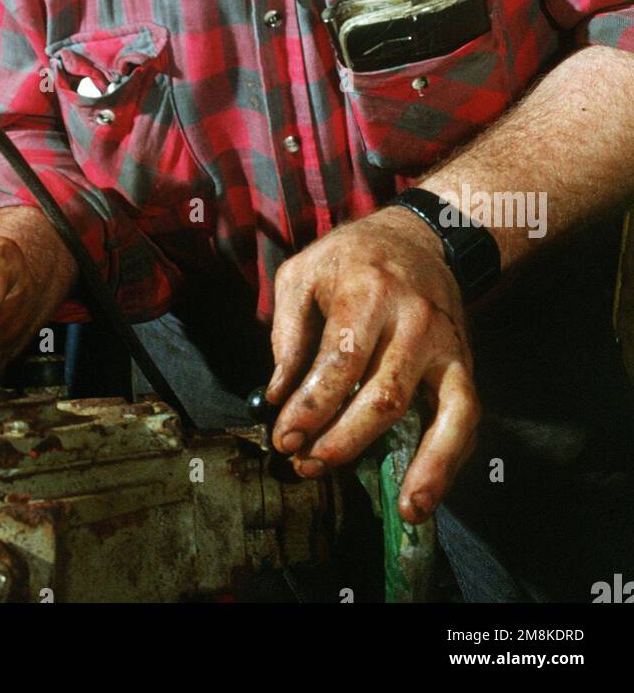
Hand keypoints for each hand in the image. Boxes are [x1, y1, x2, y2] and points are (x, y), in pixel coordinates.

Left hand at [266, 206, 479, 523]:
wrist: (419, 238)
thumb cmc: (351, 259)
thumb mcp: (302, 273)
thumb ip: (287, 334)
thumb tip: (278, 396)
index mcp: (368, 291)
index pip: (341, 359)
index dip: (311, 406)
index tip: (284, 437)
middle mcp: (414, 319)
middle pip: (384, 394)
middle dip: (343, 440)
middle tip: (307, 465)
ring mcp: (447, 344)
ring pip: (440, 412)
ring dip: (418, 464)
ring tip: (400, 507)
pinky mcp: (466, 364)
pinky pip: (466, 418)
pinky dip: (450, 461)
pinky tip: (425, 497)